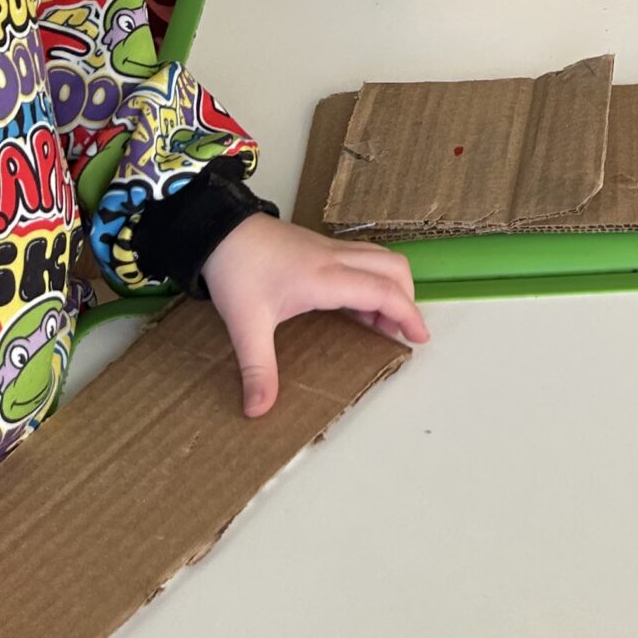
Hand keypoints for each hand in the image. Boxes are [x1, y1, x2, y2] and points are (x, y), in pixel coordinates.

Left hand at [203, 215, 429, 416]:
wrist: (219, 228)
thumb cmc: (237, 269)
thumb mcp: (246, 324)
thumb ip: (257, 369)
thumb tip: (259, 409)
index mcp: (326, 278)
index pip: (383, 292)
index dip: (408, 314)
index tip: (419, 338)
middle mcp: (336, 259)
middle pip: (394, 267)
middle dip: (407, 299)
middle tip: (401, 333)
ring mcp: (330, 249)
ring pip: (381, 259)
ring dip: (391, 287)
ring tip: (381, 323)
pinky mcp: (320, 247)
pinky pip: (363, 260)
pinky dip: (373, 281)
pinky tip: (354, 306)